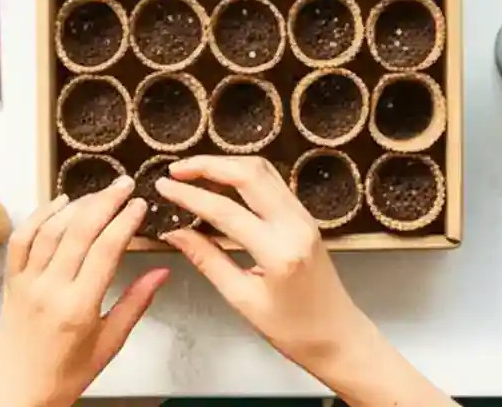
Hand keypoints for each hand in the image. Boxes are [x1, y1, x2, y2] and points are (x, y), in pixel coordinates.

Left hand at [0, 177, 167, 406]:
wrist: (17, 394)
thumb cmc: (63, 376)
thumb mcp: (109, 344)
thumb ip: (135, 303)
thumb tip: (161, 273)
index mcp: (78, 308)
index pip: (106, 249)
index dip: (125, 221)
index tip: (139, 205)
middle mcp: (50, 290)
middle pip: (79, 231)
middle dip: (105, 202)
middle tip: (123, 186)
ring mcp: (26, 283)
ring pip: (51, 229)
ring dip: (76, 205)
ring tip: (99, 193)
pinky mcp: (11, 282)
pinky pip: (22, 239)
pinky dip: (40, 216)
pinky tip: (58, 204)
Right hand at [157, 155, 452, 406]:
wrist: (338, 336)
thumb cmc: (293, 330)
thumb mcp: (243, 300)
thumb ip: (207, 260)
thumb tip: (174, 233)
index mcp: (278, 252)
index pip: (225, 210)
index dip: (189, 195)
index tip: (163, 188)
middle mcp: (295, 226)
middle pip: (249, 173)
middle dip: (208, 165)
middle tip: (176, 171)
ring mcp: (304, 217)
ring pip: (263, 171)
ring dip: (227, 165)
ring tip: (193, 173)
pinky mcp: (305, 217)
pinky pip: (273, 183)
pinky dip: (244, 176)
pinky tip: (222, 183)